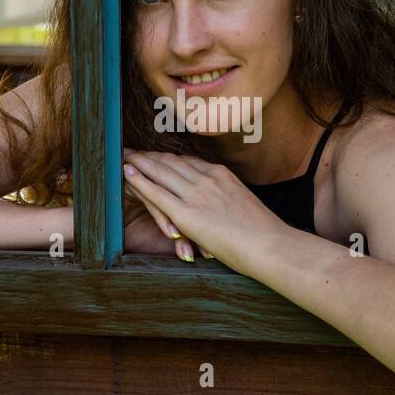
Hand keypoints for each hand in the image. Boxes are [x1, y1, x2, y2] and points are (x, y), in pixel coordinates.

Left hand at [121, 148, 291, 272]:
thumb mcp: (245, 208)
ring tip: (123, 156)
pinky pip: (156, 192)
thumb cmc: (264, 235)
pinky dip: (139, 180)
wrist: (271, 245)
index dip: (169, 157)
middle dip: (150, 155)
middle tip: (131, 148)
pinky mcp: (186, 213)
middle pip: (172, 161)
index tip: (157, 153)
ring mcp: (196, 194)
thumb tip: (223, 208)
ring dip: (139, 162)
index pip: (189, 161)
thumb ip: (229, 202)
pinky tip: (126, 172)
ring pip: (161, 171)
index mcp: (223, 176)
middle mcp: (208, 179)